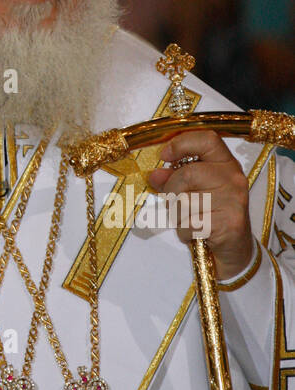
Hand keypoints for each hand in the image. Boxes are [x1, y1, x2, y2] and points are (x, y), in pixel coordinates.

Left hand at [145, 130, 253, 280]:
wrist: (235, 250)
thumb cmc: (211, 215)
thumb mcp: (193, 191)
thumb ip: (174, 179)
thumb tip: (154, 174)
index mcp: (226, 164)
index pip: (207, 140)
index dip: (181, 143)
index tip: (165, 156)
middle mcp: (233, 178)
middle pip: (188, 173)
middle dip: (172, 190)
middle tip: (175, 203)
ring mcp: (234, 200)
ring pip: (186, 200)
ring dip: (178, 214)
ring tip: (190, 219)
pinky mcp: (229, 222)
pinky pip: (191, 222)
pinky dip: (185, 231)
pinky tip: (196, 233)